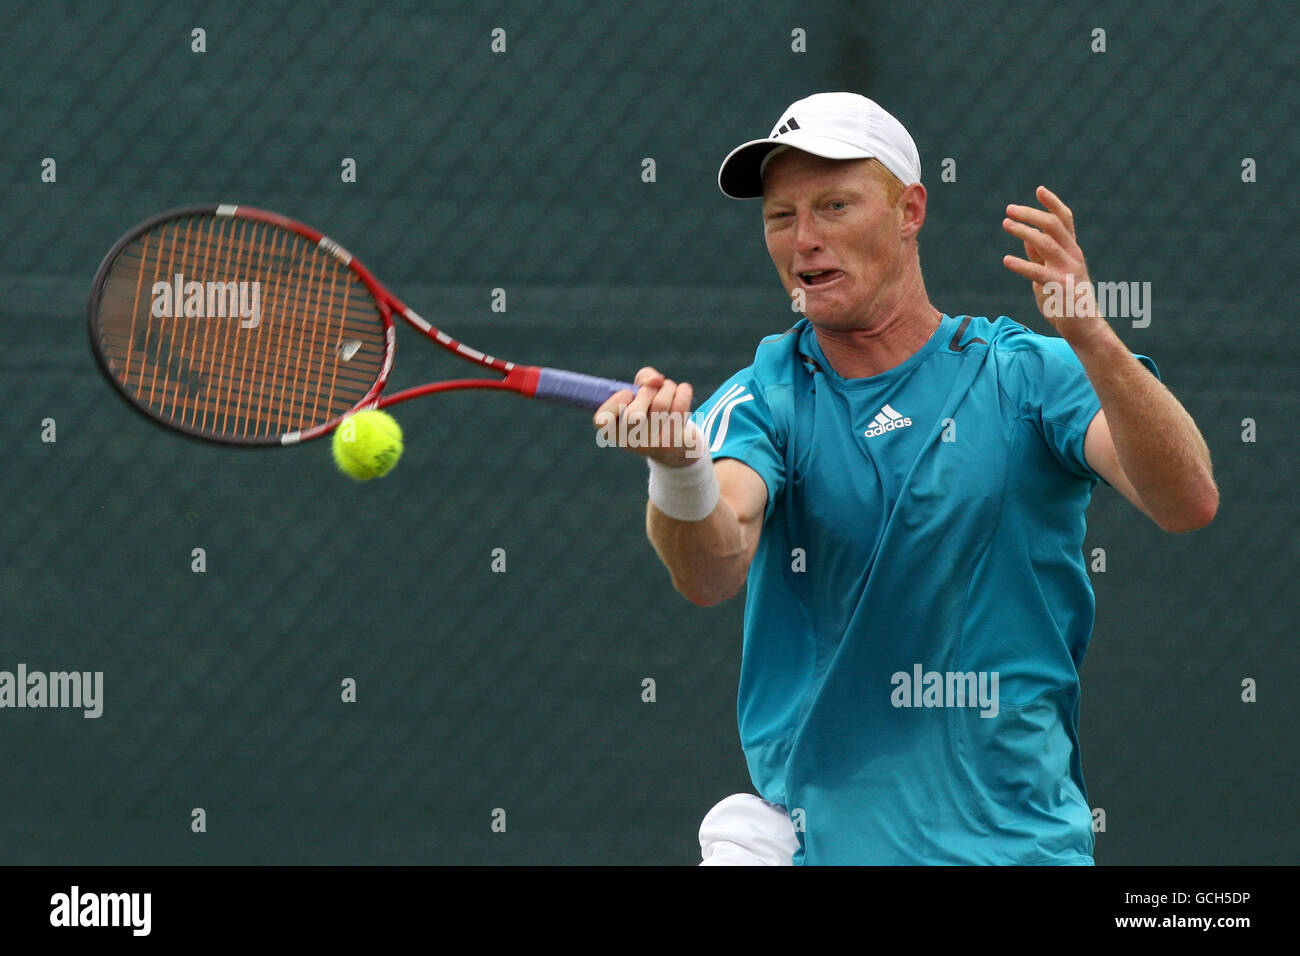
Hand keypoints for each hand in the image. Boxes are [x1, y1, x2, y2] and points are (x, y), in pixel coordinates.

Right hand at [593, 366, 702, 467]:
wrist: (674, 445)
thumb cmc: (650, 410)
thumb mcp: (640, 392)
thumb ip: (643, 378)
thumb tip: (656, 380)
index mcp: (613, 432)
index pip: (603, 420)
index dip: (614, 403)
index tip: (627, 393)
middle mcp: (630, 442)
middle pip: (635, 414)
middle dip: (647, 390)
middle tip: (652, 389)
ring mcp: (654, 445)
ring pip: (660, 405)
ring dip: (667, 386)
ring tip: (668, 387)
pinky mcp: (676, 442)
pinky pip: (680, 408)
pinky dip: (683, 391)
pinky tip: (682, 391)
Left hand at [1001, 186, 1107, 346]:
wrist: (1085, 329)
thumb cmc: (1066, 302)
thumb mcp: (1051, 275)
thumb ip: (1040, 257)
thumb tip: (1025, 238)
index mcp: (1072, 251)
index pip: (1065, 221)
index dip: (1053, 204)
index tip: (1039, 189)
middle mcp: (1073, 256)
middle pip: (1054, 226)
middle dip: (1032, 214)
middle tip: (1009, 209)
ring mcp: (1068, 271)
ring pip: (1046, 243)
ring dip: (1024, 231)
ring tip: (1006, 224)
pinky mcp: (1060, 288)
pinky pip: (1038, 272)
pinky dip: (1021, 264)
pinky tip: (1006, 260)